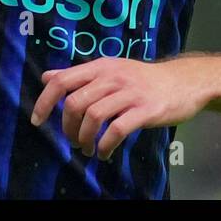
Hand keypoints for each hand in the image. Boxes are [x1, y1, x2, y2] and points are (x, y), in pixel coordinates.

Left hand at [31, 57, 204, 160]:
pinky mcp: (145, 110)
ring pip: (94, 117)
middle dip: (68, 128)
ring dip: (85, 139)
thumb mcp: (110, 70)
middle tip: (74, 141)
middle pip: (75, 103)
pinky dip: (105, 146)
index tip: (36, 121)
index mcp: (100, 67)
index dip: (45, 101)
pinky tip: (104, 153)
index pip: (62, 80)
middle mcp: (112, 77)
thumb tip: (46, 76)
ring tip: (88, 149)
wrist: (184, 82)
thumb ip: (79, 75)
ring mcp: (130, 93)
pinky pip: (117, 130)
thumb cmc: (142, 79)